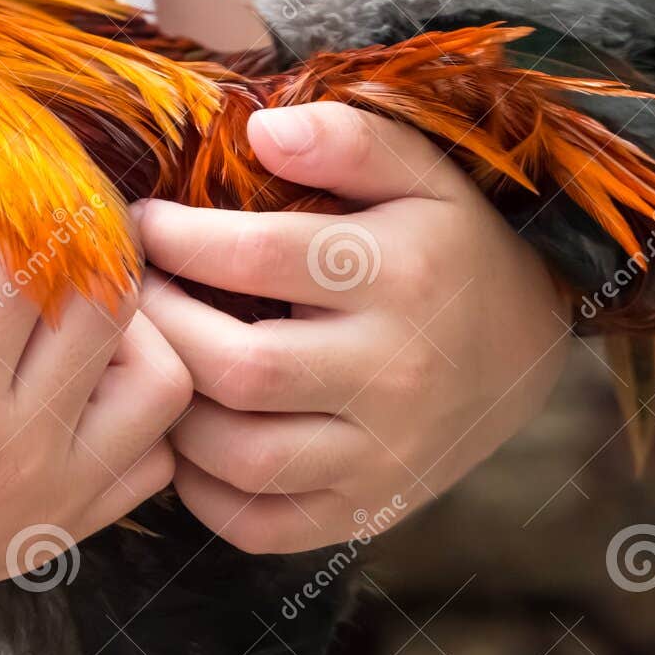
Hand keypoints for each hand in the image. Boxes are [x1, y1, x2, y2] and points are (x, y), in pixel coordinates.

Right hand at [0, 177, 188, 654]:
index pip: (34, 263)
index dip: (24, 202)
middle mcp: (24, 451)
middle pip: (111, 308)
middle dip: (87, 245)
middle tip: (41, 218)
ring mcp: (58, 496)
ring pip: (162, 378)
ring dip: (131, 325)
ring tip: (68, 296)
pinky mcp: (70, 526)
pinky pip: (157, 453)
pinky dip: (138, 404)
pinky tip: (78, 373)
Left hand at [138, 102, 571, 554]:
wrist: (524, 349)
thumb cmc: (444, 245)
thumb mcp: (419, 170)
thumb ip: (347, 137)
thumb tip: (262, 130)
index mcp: (399, 276)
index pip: (253, 258)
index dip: (174, 238)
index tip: (142, 222)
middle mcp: (394, 375)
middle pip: (238, 367)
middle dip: (160, 325)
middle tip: (130, 296)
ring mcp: (382, 455)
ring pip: (241, 456)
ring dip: (172, 411)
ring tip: (152, 359)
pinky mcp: (366, 512)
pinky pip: (260, 525)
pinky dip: (202, 492)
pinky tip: (185, 434)